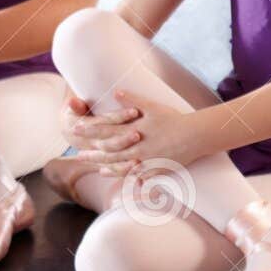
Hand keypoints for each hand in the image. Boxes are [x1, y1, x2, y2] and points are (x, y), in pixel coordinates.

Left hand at [72, 89, 205, 173]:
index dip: (90, 129)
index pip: (107, 129)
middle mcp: (137, 146)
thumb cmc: (173, 119)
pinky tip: (120, 178)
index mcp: (134, 129)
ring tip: (96, 168)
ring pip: (121, 166)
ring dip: (106, 167)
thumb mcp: (152, 106)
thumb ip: (132, 100)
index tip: (76, 129)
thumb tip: (115, 92)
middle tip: (77, 155)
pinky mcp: (155, 169)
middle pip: (110, 151)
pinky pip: (138, 176)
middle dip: (92, 153)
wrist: (195, 135)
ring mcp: (146, 159)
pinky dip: (127, 177)